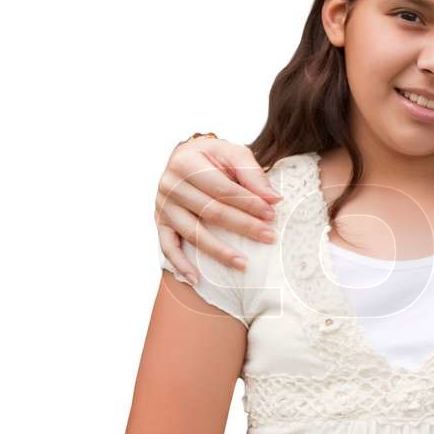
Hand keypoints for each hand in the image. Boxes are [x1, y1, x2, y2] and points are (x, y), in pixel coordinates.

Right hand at [157, 135, 278, 280]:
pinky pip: (167, 246)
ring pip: (193, 233)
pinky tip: (197, 279)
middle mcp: (169, 185)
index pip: (222, 189)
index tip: (272, 214)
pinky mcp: (160, 222)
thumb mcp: (234, 154)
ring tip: (244, 264)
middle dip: (243, 226)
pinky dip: (180, 264)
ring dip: (219, 251)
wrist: (186, 156)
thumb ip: (252, 174)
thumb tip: (273, 199)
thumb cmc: (214, 157)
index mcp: (186, 162)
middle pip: (210, 212)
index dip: (248, 203)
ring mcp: (162, 206)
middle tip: (269, 237)